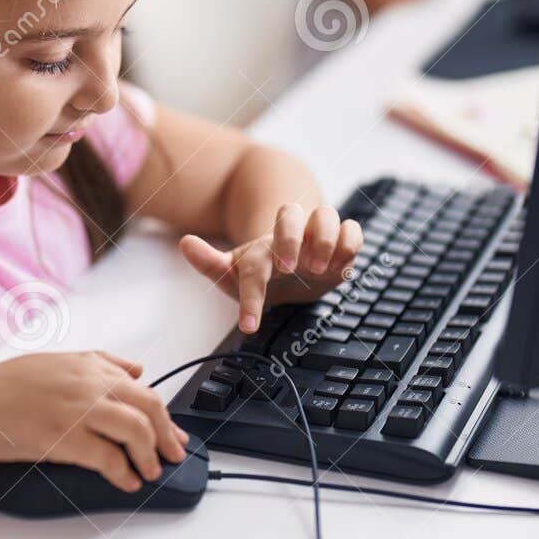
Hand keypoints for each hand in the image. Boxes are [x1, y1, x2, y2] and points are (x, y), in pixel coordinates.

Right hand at [0, 351, 188, 491]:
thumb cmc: (2, 388)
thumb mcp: (56, 361)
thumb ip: (99, 363)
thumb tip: (135, 369)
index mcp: (88, 364)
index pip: (140, 386)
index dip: (163, 413)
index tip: (172, 431)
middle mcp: (89, 382)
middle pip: (149, 405)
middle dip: (168, 434)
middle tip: (175, 453)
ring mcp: (79, 409)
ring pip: (137, 430)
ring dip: (150, 455)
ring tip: (152, 470)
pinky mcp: (66, 438)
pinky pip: (110, 458)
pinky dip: (125, 473)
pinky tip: (128, 482)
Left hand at [179, 204, 364, 334]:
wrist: (292, 265)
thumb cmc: (262, 270)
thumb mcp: (235, 274)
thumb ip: (210, 262)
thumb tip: (185, 242)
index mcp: (262, 246)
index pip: (255, 264)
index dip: (251, 296)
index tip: (249, 325)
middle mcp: (291, 235)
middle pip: (290, 213)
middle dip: (289, 239)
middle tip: (289, 269)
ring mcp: (318, 236)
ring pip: (327, 215)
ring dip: (325, 239)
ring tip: (319, 268)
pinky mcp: (342, 244)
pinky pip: (353, 230)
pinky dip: (350, 244)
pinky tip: (341, 268)